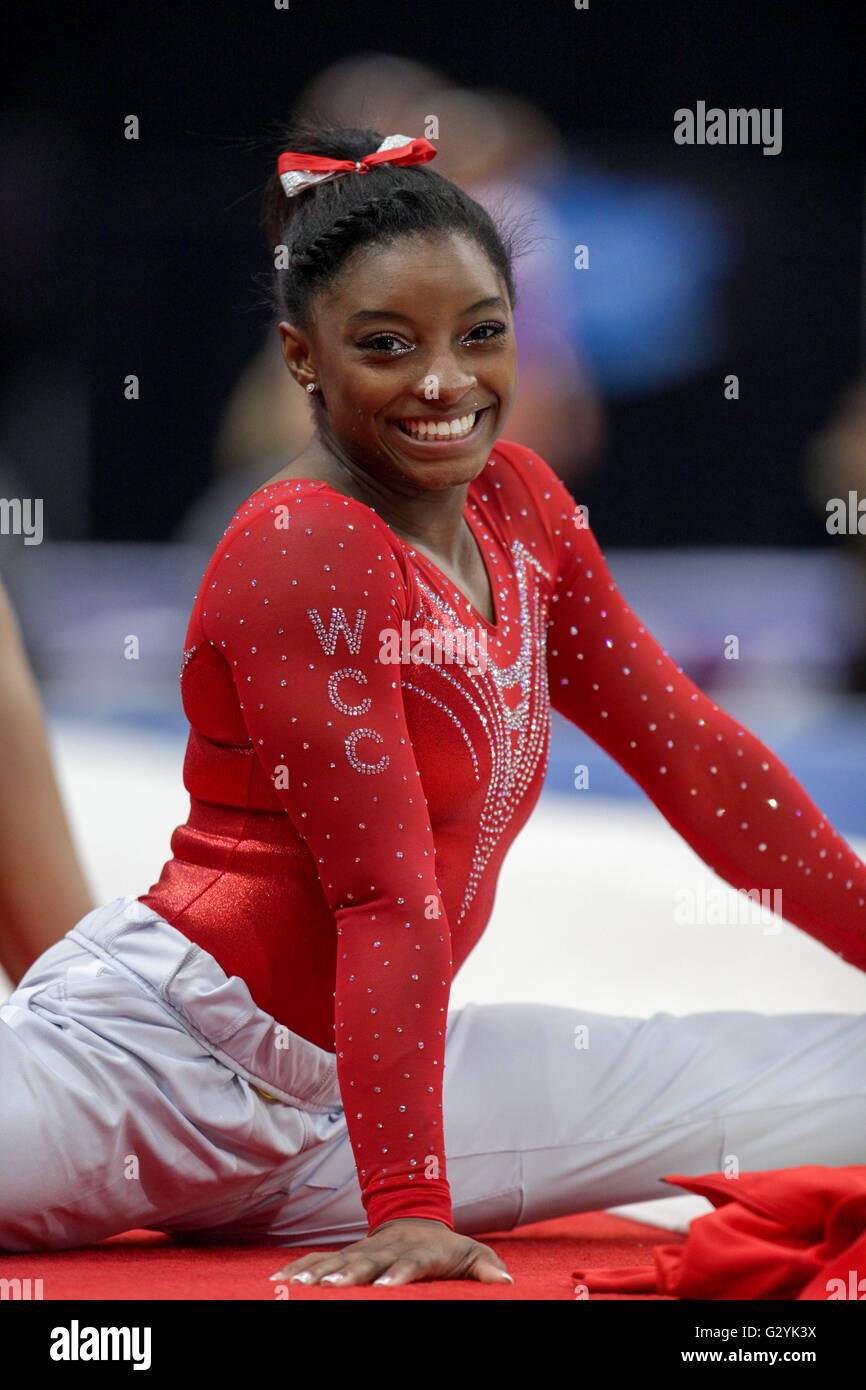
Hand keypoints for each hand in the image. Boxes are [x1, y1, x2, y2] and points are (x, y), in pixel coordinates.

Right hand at [270, 1217, 513, 1287]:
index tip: (386, 1287)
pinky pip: (319, 1261)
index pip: (407, 1265)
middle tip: (333, 1286)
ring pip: (336, 1261)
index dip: (397, 1275)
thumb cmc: (445, 1248)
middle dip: (348, 1274)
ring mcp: (362, 1252)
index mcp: (416, 1253)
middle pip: (365, 1263)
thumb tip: (508, 1283)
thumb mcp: (471, 1254)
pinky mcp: (344, 1255)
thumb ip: (486, 1268)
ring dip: (316, 1273)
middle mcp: (384, 1251)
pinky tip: (280, 1278)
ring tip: (294, 1284)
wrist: (415, 1215)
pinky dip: (299, 1268)